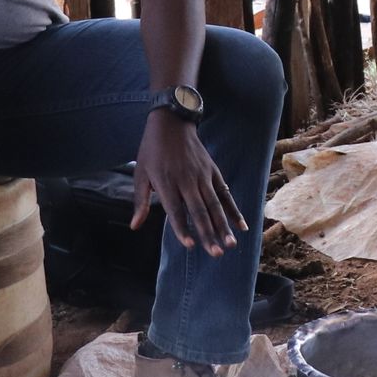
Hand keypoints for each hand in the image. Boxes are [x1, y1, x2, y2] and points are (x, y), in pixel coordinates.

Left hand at [134, 113, 244, 255]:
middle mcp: (187, 180)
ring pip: (215, 205)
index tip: (190, 245)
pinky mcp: (213, 172)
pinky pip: (225, 194)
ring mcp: (203, 176)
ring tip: (231, 245)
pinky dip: (234, 210)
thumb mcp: (140, 173)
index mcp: (166, 182)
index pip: (176, 210)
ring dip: (224, 226)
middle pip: (199, 211)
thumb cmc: (152, 151)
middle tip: (216, 254)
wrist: (171, 122)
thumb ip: (140, 201)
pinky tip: (241, 226)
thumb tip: (135, 226)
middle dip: (208, 234)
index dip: (182, 228)